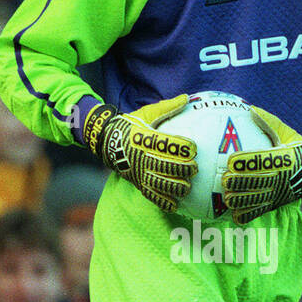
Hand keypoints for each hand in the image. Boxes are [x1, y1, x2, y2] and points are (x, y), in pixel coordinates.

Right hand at [83, 95, 197, 213]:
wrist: (107, 141)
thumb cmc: (131, 125)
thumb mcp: (147, 113)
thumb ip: (167, 107)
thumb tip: (187, 97)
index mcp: (145, 138)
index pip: (166, 144)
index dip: (181, 147)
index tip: (194, 148)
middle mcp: (142, 157)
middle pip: (165, 166)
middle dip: (182, 169)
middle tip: (194, 168)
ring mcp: (139, 172)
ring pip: (159, 183)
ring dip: (175, 186)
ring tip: (187, 187)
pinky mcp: (138, 183)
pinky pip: (151, 195)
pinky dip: (163, 201)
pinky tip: (175, 204)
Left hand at [221, 106, 301, 224]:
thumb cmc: (297, 147)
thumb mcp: (286, 132)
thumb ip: (268, 122)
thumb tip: (251, 109)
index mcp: (285, 158)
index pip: (264, 161)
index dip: (248, 162)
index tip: (232, 161)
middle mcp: (283, 177)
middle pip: (259, 182)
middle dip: (241, 182)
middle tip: (225, 180)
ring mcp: (280, 192)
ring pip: (259, 199)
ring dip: (242, 199)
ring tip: (227, 198)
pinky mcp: (277, 203)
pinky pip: (262, 211)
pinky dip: (249, 214)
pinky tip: (235, 214)